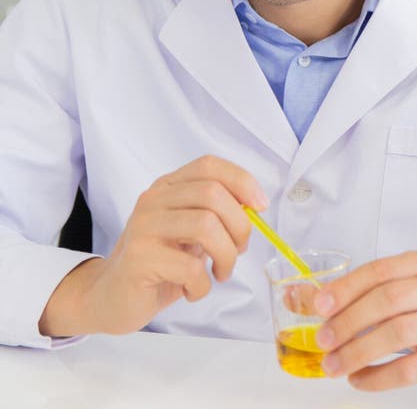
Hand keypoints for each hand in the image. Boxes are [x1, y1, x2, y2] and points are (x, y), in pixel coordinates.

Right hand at [40, 155, 266, 336]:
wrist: (111, 297)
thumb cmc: (159, 264)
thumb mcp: (189, 232)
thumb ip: (215, 215)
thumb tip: (253, 207)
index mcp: (168, 187)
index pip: (209, 165)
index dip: (241, 181)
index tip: (259, 206)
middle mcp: (154, 199)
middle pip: (213, 194)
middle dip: (240, 226)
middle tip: (238, 251)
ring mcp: (144, 227)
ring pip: (206, 226)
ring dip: (226, 256)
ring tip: (220, 272)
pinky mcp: (138, 258)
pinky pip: (190, 267)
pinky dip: (203, 284)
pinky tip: (193, 290)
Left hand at [313, 251, 416, 392]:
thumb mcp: (400, 292)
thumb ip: (355, 294)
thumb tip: (295, 296)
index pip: (378, 270)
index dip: (346, 288)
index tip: (318, 308)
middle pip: (387, 300)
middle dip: (348, 321)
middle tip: (322, 341)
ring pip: (398, 333)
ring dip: (359, 351)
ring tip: (333, 366)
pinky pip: (410, 368)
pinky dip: (378, 376)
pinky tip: (359, 380)